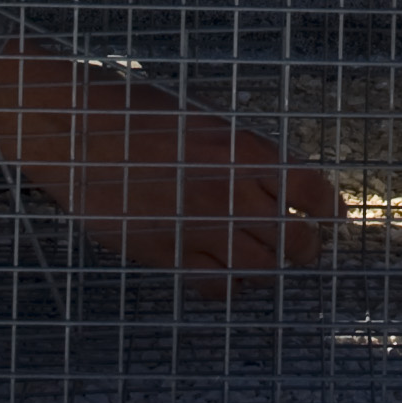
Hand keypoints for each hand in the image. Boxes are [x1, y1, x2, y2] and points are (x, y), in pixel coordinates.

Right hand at [0, 48, 335, 283]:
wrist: (71, 129)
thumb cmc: (132, 115)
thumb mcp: (199, 121)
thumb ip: (240, 154)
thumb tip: (278, 183)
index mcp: (241, 148)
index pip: (312, 190)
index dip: (328, 210)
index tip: (330, 218)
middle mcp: (227, 190)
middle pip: (296, 240)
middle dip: (307, 248)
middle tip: (303, 248)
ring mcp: (196, 225)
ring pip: (262, 269)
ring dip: (271, 270)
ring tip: (266, 263)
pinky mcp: (166, 252)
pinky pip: (218, 286)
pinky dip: (232, 287)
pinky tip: (227, 275)